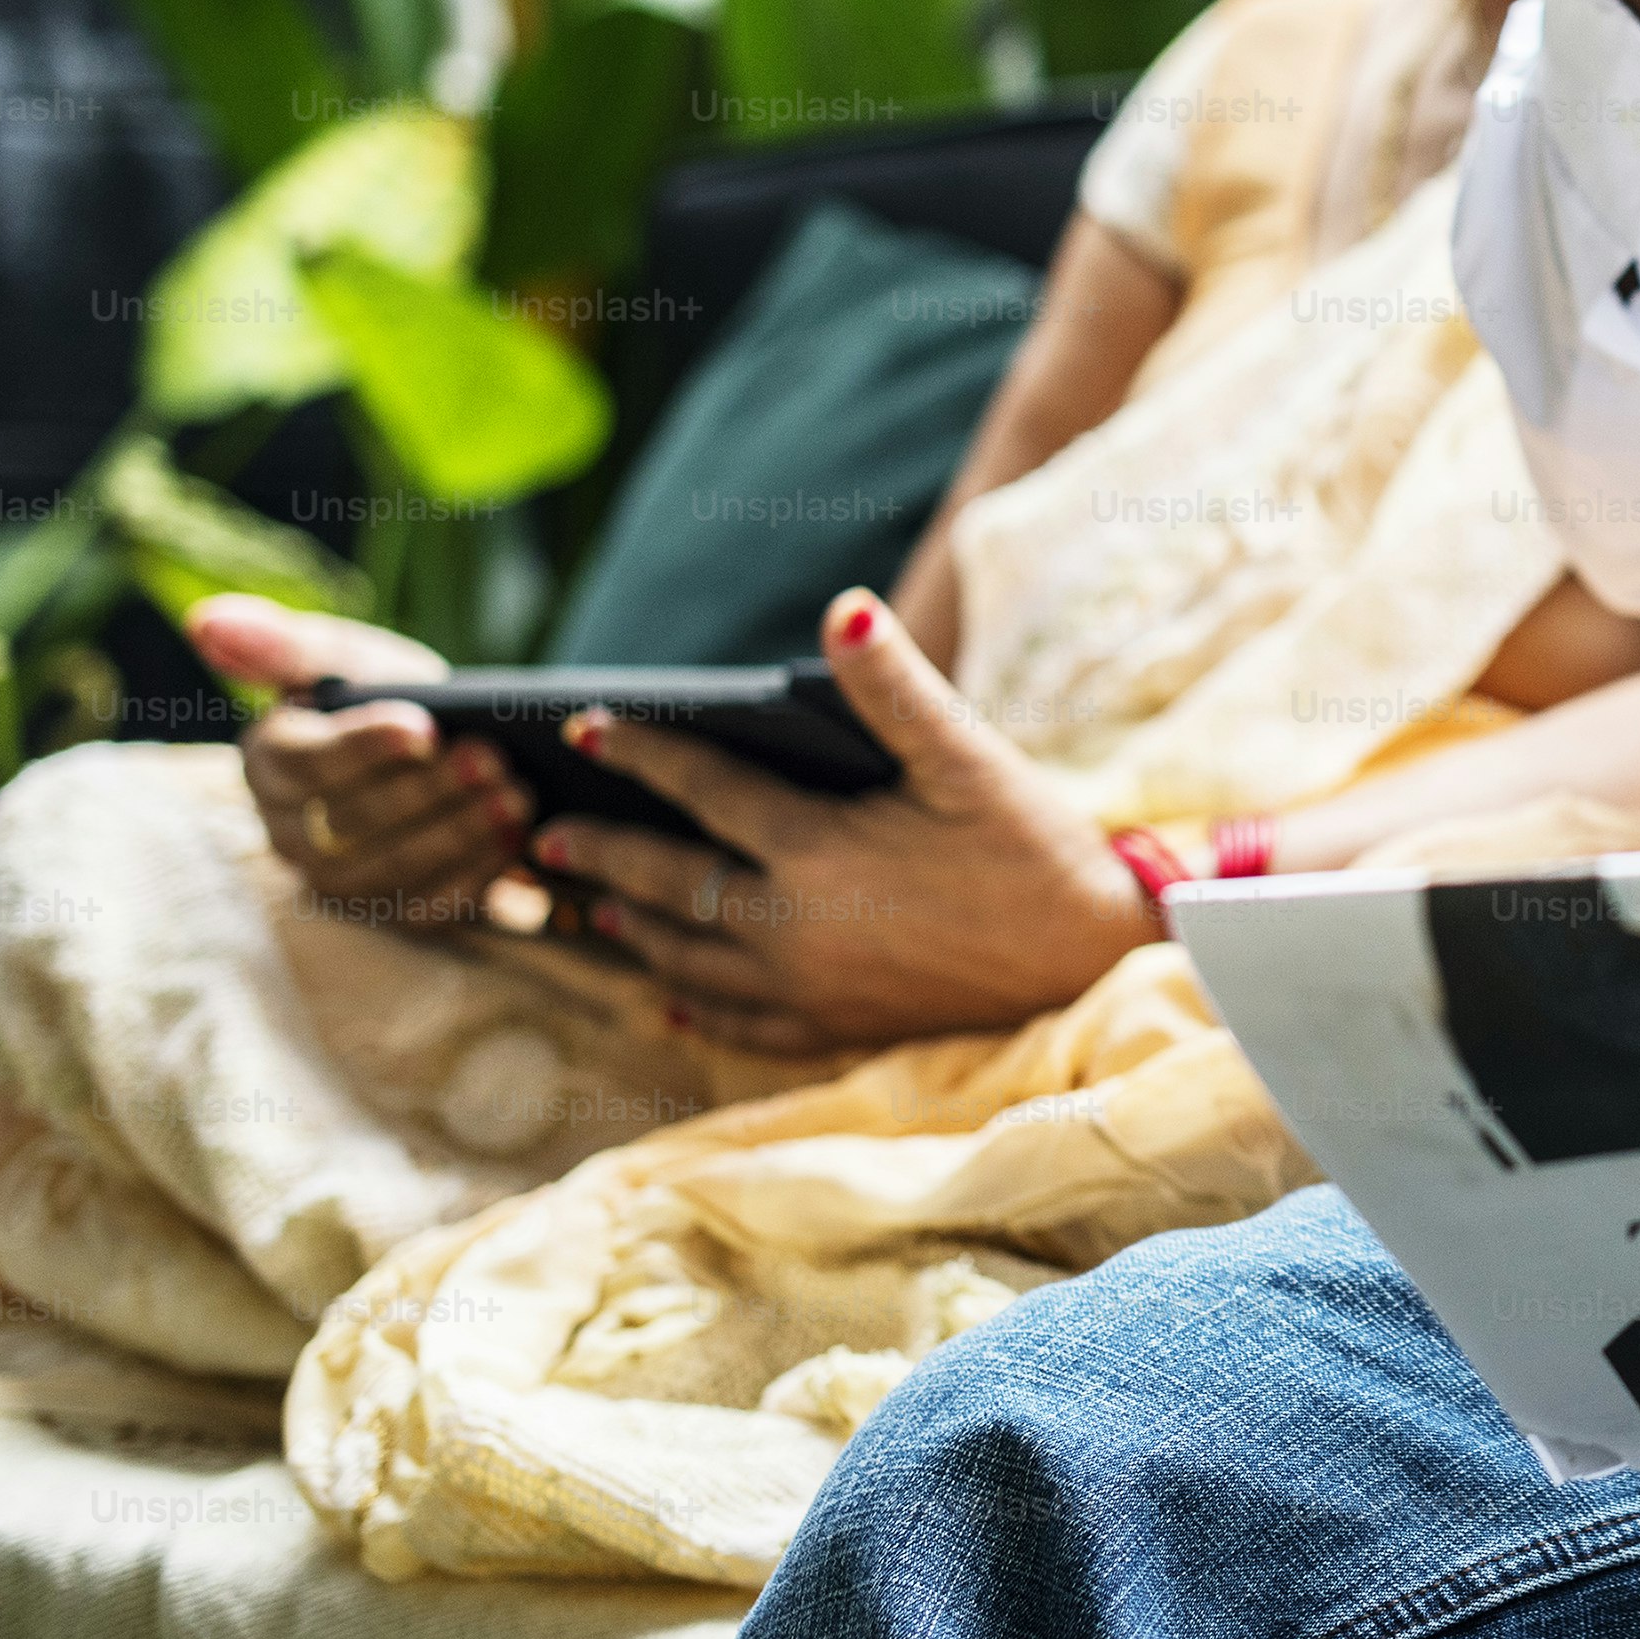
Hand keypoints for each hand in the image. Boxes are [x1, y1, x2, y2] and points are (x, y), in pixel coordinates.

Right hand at [197, 594, 529, 917]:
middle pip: (350, 822)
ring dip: (457, 833)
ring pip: (390, 870)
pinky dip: (474, 875)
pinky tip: (515, 840)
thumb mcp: (347, 658)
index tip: (424, 727)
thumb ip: (282, 644)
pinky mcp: (390, 912)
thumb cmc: (388, 698)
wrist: (451, 751)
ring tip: (513, 795)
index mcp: (269, 763)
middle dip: (426, 790)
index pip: (303, 764)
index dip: (364, 747)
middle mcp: (289, 832)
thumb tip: (205, 621)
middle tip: (490, 759)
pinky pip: (426, 909)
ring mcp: (337, 880)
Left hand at [540, 590, 1155, 1052]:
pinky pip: (737, 1025)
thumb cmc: (1036, 846)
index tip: (583, 727)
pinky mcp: (837, 1027)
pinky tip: (666, 1000)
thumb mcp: (970, 756)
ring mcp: (808, 988)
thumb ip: (896, 687)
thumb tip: (843, 611)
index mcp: (815, 850)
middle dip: (602, 853)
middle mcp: (791, 927)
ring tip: (584, 905)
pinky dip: (690, 1007)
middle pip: (669, 884)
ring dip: (629, 927)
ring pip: (687, 958)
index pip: (703, 790)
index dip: (640, 752)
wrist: (1095, 959)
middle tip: (544, 832)